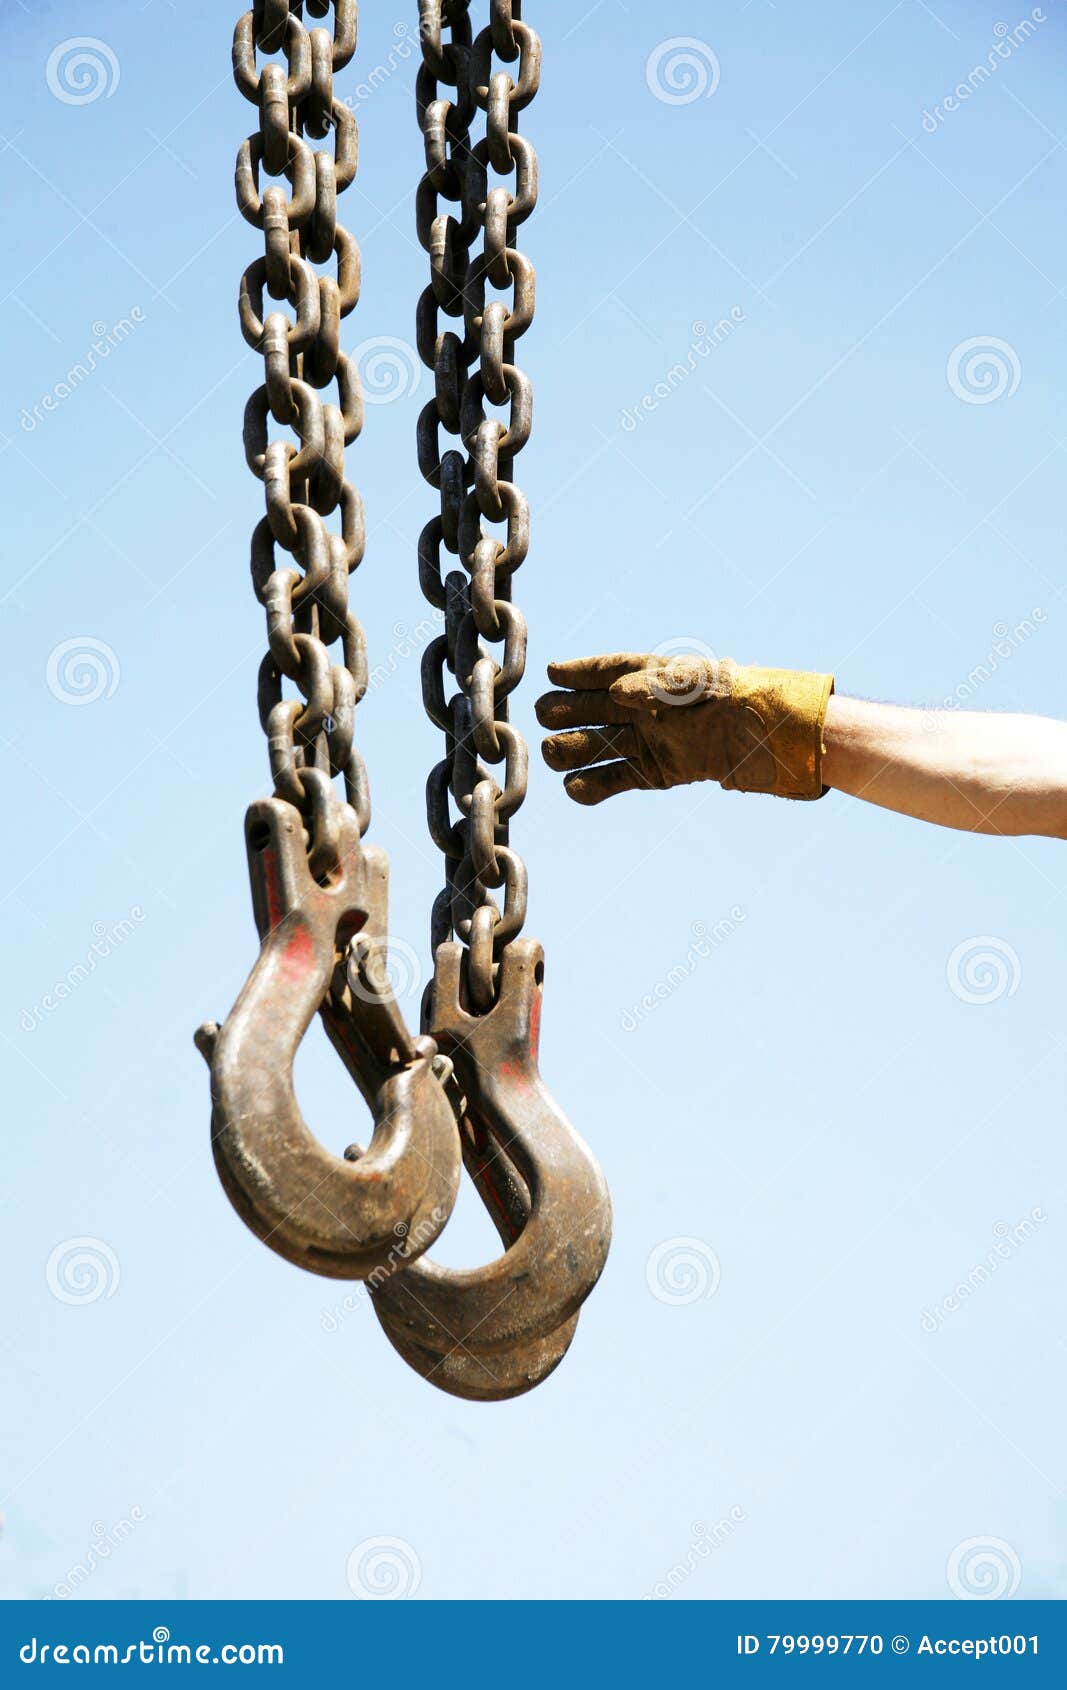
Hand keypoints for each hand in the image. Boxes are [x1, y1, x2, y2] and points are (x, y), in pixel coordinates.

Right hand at [536, 653, 833, 806]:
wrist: (777, 740)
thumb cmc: (743, 701)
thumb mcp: (702, 683)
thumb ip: (658, 685)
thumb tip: (617, 696)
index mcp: (655, 677)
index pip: (609, 669)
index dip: (579, 671)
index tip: (552, 674)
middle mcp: (646, 709)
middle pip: (593, 708)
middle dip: (567, 710)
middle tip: (548, 716)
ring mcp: (650, 742)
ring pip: (598, 745)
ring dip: (572, 749)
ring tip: (552, 753)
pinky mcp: (658, 772)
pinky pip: (618, 779)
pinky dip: (595, 786)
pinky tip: (576, 789)